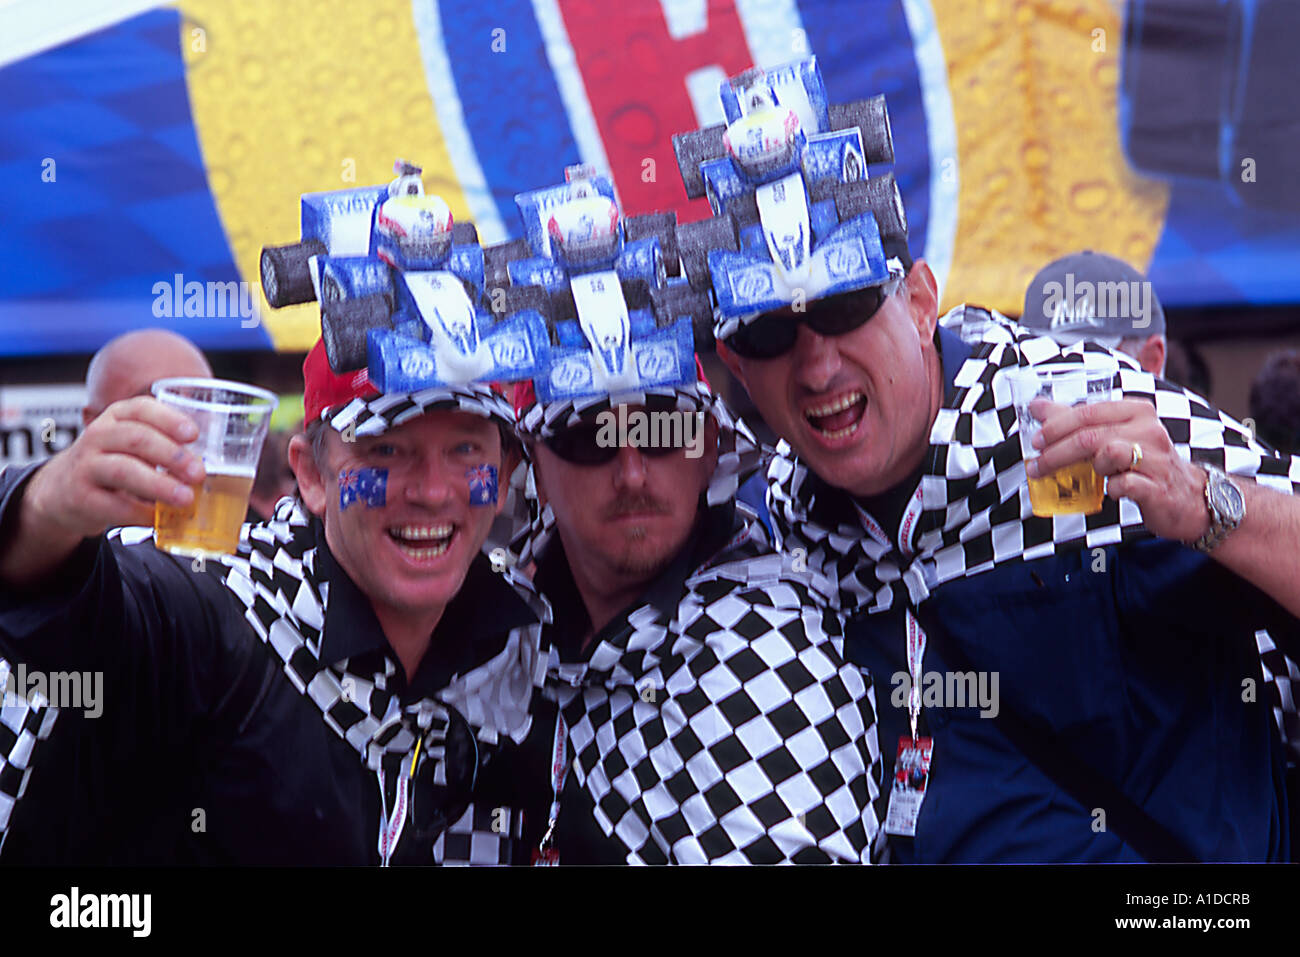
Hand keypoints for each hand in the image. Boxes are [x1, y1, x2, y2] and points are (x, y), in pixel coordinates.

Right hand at [25, 397, 206, 540]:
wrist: (62, 490)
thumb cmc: (111, 462)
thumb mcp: (132, 445)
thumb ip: (166, 446)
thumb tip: (214, 464)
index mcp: (117, 418)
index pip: (141, 408)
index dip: (169, 419)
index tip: (193, 434)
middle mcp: (99, 436)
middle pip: (137, 438)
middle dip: (172, 455)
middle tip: (199, 473)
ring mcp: (86, 466)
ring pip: (124, 470)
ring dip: (159, 484)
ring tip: (184, 497)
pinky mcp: (80, 497)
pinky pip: (114, 505)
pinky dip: (141, 513)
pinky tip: (159, 518)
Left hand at [1026, 397, 1210, 542]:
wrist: (1187, 496)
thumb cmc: (1144, 462)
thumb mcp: (1113, 435)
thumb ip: (1076, 419)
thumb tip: (1037, 405)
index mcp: (1136, 411)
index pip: (1088, 412)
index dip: (1056, 426)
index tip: (1036, 442)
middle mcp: (1148, 430)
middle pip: (1091, 435)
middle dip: (1056, 452)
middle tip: (1037, 466)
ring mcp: (1156, 459)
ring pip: (1109, 453)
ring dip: (1088, 466)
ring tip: (1084, 475)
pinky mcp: (1158, 487)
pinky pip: (1126, 483)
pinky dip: (1112, 488)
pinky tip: (1110, 491)